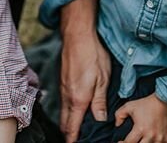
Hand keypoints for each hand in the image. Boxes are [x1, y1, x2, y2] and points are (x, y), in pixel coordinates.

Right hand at [59, 0, 110, 142]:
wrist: (78, 35)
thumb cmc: (92, 55)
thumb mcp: (103, 80)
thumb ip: (100, 103)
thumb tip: (100, 121)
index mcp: (78, 99)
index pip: (73, 127)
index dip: (73, 140)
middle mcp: (68, 96)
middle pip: (65, 122)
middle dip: (69, 134)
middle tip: (76, 141)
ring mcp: (64, 87)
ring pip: (64, 112)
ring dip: (69, 123)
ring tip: (76, 131)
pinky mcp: (64, 80)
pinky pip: (64, 102)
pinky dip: (69, 111)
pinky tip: (76, 110)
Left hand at [115, 94, 166, 142]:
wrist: (164, 101)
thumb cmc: (146, 104)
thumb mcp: (129, 106)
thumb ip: (119, 115)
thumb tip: (117, 125)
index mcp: (140, 129)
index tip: (120, 142)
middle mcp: (151, 136)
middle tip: (131, 141)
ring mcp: (160, 139)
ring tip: (140, 141)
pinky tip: (150, 142)